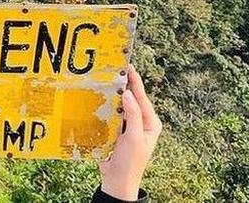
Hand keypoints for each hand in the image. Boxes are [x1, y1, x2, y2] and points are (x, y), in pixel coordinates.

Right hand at [99, 65, 161, 200]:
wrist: (117, 182)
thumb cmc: (130, 162)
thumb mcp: (134, 138)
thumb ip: (132, 115)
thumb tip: (128, 93)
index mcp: (150, 123)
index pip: (142, 98)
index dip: (135, 81)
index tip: (128, 66)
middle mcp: (141, 123)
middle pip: (132, 99)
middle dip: (123, 85)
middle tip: (113, 69)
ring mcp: (128, 127)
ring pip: (120, 106)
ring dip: (113, 96)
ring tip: (105, 80)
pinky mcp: (117, 131)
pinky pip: (112, 115)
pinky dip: (106, 107)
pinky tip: (98, 99)